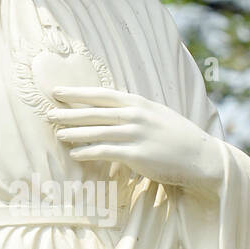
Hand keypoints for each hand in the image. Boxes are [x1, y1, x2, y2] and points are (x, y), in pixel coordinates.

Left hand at [48, 87, 223, 192]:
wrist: (201, 156)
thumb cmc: (179, 137)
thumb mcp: (158, 115)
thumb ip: (136, 111)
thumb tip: (114, 112)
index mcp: (138, 103)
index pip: (101, 95)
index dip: (77, 93)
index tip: (58, 92)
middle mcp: (135, 115)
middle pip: (94, 112)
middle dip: (69, 112)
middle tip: (48, 113)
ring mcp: (135, 134)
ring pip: (96, 132)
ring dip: (74, 133)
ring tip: (57, 134)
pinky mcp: (137, 154)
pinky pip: (105, 152)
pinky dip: (88, 152)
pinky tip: (75, 154)